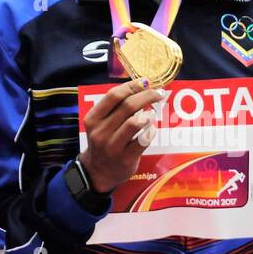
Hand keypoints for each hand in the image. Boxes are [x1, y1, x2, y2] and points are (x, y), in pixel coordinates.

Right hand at [78, 78, 165, 193]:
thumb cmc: (104, 141)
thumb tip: (142, 86)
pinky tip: (152, 129)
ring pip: (134, 123)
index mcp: (93, 118)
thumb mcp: (101, 124)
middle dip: (147, 96)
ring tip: (153, 113)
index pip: (113, 96)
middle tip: (159, 93)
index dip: (132, 86)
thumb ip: (116, 108)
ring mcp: (112, 146)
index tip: (146, 81)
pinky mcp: (125, 159)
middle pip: (127, 106)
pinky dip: (151, 131)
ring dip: (148, 114)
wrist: (98, 172)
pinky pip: (143, 141)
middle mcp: (101, 131)